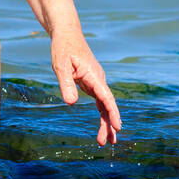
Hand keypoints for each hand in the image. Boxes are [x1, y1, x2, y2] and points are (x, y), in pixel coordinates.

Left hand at [51, 28, 120, 145]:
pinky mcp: (92, 83)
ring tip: (106, 141)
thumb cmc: (63, 48)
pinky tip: (103, 126)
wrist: (68, 35)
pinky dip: (102, 113)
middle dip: (109, 124)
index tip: (117, 127)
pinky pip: (100, 101)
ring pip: (105, 105)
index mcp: (94, 75)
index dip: (112, 113)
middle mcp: (99, 80)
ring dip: (106, 122)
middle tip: (109, 143)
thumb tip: (72, 103)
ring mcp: (97, 82)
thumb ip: (66, 84)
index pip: (106, 97)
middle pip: (108, 105)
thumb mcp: (60, 66)